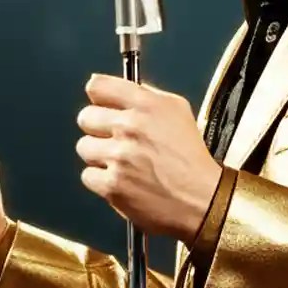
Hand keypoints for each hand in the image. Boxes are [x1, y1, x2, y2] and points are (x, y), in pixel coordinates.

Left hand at [76, 74, 221, 241]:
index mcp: (147, 105)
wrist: (203, 200)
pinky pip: (88, 175)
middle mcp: (130, 127)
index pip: (98, 86)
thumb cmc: (191, 159)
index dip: (99, 97)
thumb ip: (148, 96)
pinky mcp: (112, 185)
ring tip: (121, 164)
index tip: (102, 106)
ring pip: (84, 147)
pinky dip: (102, 181)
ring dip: (99, 156)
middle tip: (115, 141)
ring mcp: (119, 157)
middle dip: (98, 129)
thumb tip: (119, 92)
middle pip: (86, 117)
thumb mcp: (178, 112)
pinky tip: (122, 181)